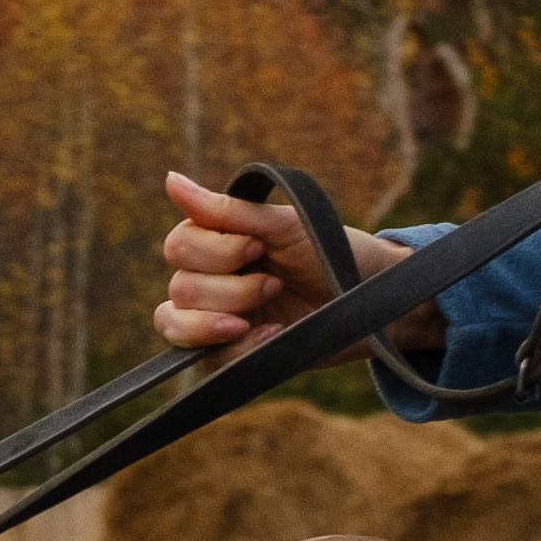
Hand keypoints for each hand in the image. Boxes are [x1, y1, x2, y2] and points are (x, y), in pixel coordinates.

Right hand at [155, 168, 405, 350]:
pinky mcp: (231, 356)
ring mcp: (216, 320)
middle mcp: (208, 280)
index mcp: (216, 243)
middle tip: (276, 282)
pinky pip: (207, 361)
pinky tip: (274, 335)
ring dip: (226, 317)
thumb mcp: (282, 226)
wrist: (370, 300)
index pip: (178, 247)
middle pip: (180, 288)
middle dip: (232, 288)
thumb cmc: (329, 252)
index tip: (260, 247)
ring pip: (179, 324)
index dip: (216, 252)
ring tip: (271, 309)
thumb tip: (170, 179)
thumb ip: (225, 211)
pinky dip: (240, 349)